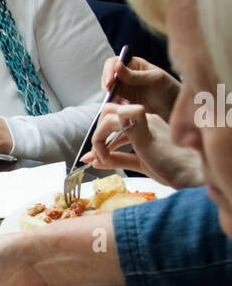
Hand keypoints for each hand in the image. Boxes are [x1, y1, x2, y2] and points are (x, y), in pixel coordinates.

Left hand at [83, 102, 203, 187]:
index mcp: (145, 124)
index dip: (101, 136)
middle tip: (99, 156)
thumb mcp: (139, 163)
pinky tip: (105, 157)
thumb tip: (94, 161)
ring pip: (108, 115)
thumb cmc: (172, 168)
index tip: (95, 157)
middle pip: (108, 112)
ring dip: (98, 138)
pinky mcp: (143, 129)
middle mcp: (144, 118)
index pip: (115, 120)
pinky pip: (117, 120)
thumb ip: (118, 160)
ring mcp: (144, 121)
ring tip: (102, 159)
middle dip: (98, 133)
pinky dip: (102, 139)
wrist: (190, 174)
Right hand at [100, 54, 178, 120]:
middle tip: (111, 99)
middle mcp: (126, 75)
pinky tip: (121, 112)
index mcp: (133, 64)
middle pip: (107, 79)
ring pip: (109, 93)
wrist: (175, 108)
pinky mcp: (124, 103)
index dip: (108, 72)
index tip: (109, 84)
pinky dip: (114, 108)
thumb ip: (134, 75)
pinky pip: (114, 104)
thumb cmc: (169, 89)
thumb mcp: (154, 79)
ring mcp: (124, 89)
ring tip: (119, 107)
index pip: (113, 63)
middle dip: (107, 88)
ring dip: (110, 100)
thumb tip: (116, 65)